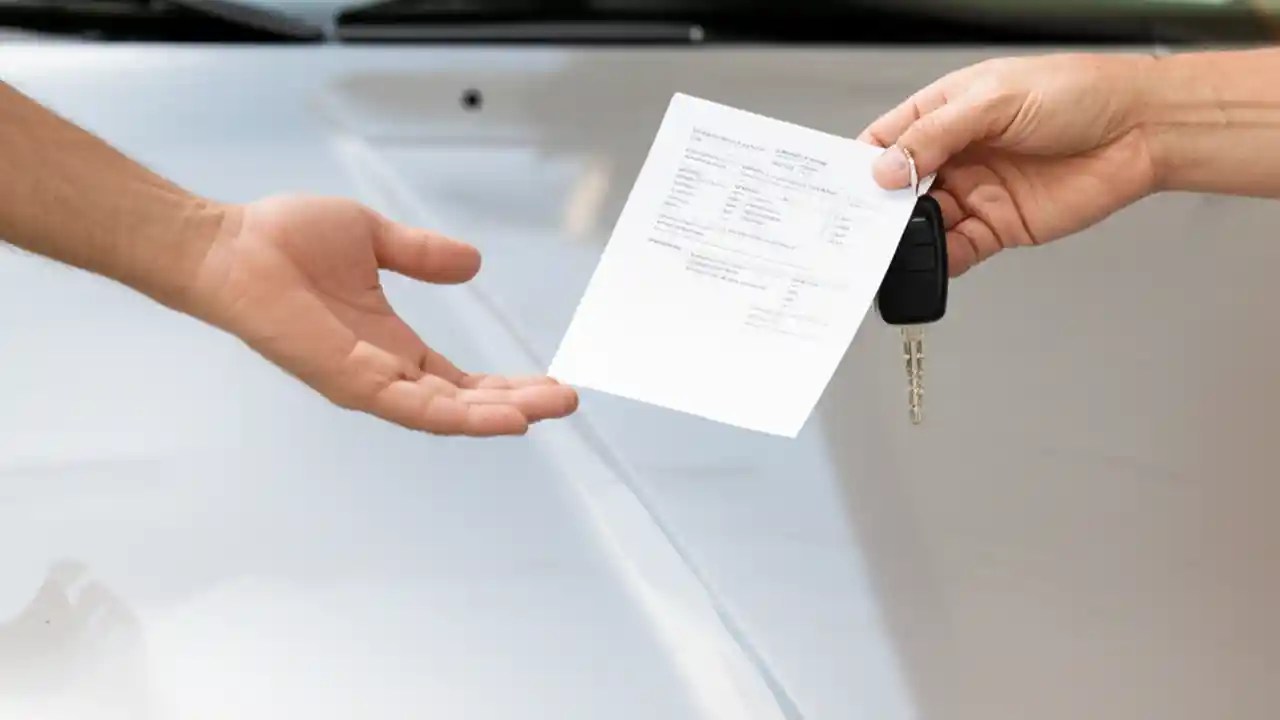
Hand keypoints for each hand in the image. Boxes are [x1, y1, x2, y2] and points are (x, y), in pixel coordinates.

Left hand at [191, 195, 577, 435]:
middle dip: (517, 404)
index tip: (551, 381)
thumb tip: (473, 262)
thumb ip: (422, 254)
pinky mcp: (351, 381)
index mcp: (392, 346)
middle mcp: (385, 373)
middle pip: (464, 403)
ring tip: (549, 409)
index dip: (505, 385)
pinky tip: (502, 417)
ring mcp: (368, 382)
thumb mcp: (375, 238)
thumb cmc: (286, 239)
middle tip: (567, 401)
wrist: (231, 245)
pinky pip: (415, 408)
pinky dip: (462, 416)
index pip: (460, 380)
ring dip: (500, 415)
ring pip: (447, 413)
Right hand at [859, 53, 1159, 275]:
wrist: (1140, 130)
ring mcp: (975, 192)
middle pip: (899, 189)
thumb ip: (936, 135)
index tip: (845, 186)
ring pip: (924, 223)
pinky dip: (941, 260)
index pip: (886, 140)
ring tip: (895, 246)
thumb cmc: (1080, 94)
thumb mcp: (995, 99)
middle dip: (879, 208)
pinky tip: (932, 260)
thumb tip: (886, 168)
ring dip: (908, 238)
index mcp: (945, 112)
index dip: (861, 164)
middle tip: (863, 224)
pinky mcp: (999, 226)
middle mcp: (955, 154)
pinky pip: (958, 249)